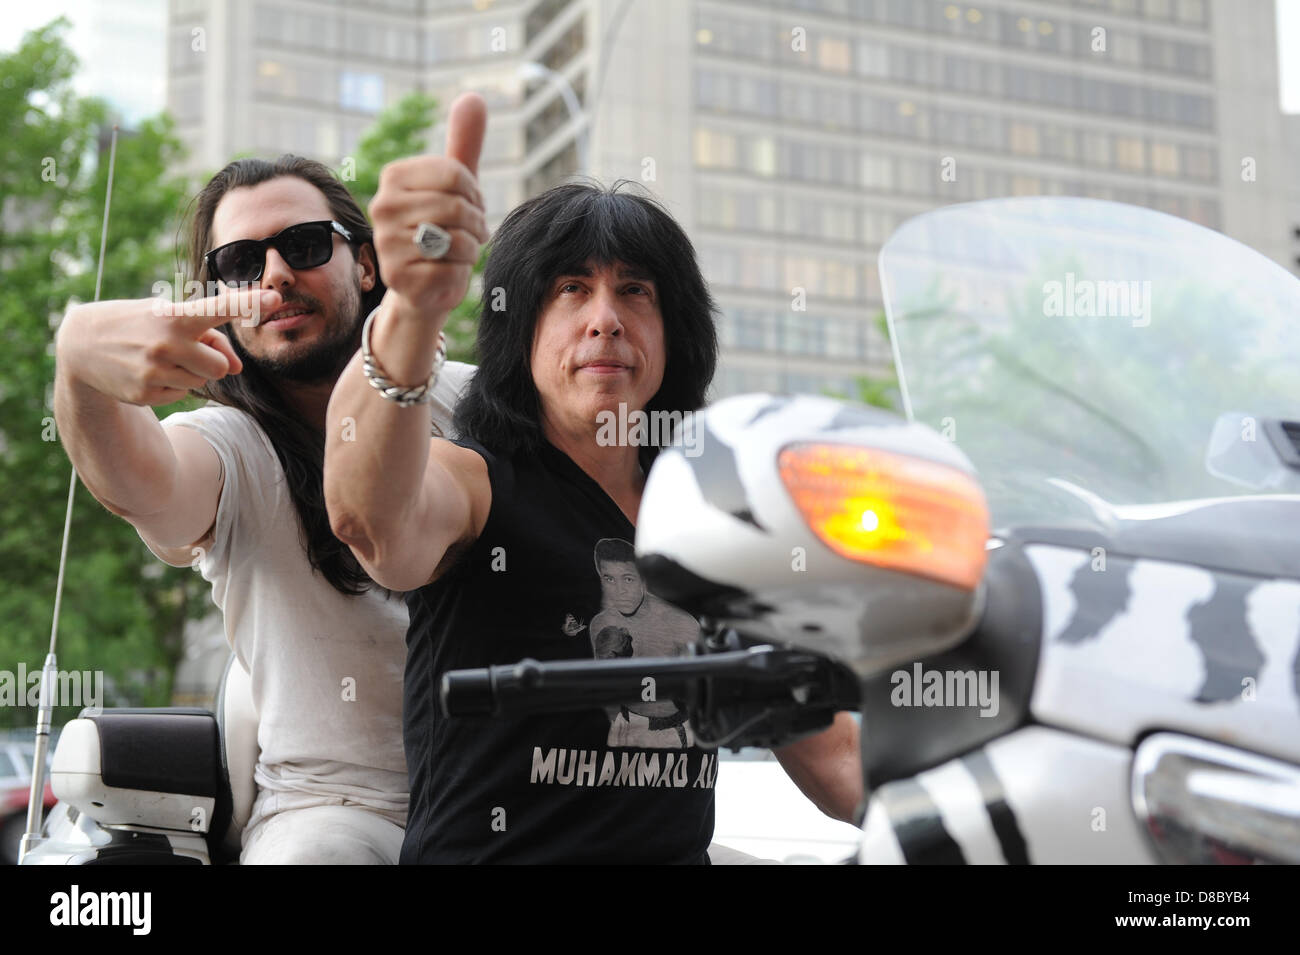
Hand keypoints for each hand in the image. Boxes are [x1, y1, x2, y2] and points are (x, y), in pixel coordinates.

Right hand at [56, 288, 278, 405]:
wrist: (81, 344)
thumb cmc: (140, 324)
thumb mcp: (170, 318)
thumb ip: (211, 338)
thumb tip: (238, 368)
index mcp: (175, 316)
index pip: (220, 310)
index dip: (250, 305)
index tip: (276, 299)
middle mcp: (167, 343)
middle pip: (222, 368)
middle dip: (212, 362)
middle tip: (184, 351)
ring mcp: (154, 371)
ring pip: (203, 382)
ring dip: (192, 372)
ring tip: (163, 358)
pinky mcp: (145, 394)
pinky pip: (182, 394)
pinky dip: (172, 385)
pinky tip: (148, 371)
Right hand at [369, 92, 490, 321]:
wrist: (424, 286)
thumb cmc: (442, 228)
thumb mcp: (454, 186)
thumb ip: (463, 143)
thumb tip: (473, 96)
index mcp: (394, 176)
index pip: (455, 174)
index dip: (475, 194)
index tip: (472, 206)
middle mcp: (382, 206)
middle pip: (457, 207)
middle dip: (476, 224)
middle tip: (471, 233)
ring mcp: (386, 243)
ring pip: (456, 238)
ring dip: (470, 247)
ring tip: (460, 251)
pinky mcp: (397, 277)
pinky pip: (450, 269)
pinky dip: (459, 271)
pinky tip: (446, 271)